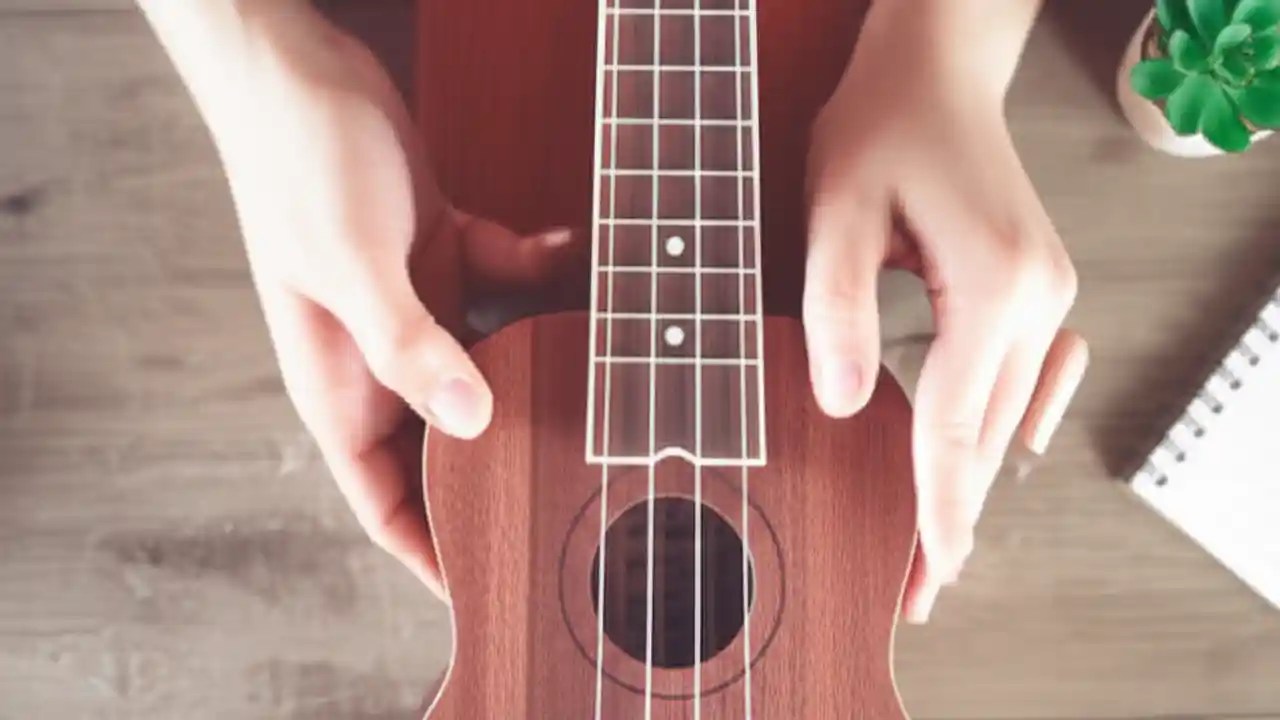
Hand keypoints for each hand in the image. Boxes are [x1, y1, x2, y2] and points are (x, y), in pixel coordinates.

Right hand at [193, 8, 577, 599]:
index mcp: (341, 383)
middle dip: (497, 473)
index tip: (488, 587)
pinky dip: (538, 278)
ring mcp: (413, 305)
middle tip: (573, 491)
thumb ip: (408, 344)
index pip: (383, 499)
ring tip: (598, 386)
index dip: (431, 550)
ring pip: (483, 370)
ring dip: (533, 375)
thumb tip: (472, 420)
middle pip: (444, 448)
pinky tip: (572, 256)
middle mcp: (379, 356)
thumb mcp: (351, 261)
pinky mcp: (441, 252)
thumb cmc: (299, 163)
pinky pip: (503, 283)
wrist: (298, 68)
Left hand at [802, 1, 1084, 622]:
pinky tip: (971, 465)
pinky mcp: (1039, 292)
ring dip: (969, 479)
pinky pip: (1021, 385)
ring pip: (1005, 416)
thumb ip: (837, 309)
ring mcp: (1049, 296)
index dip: (938, 506)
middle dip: (950, 513)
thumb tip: (841, 401)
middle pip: (989, 433)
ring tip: (933, 545)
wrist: (935, 74)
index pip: (958, 422)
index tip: (929, 572)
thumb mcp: (837, 212)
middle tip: (917, 586)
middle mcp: (1040, 298)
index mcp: (997, 283)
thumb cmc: (883, 130)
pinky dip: (990, 432)